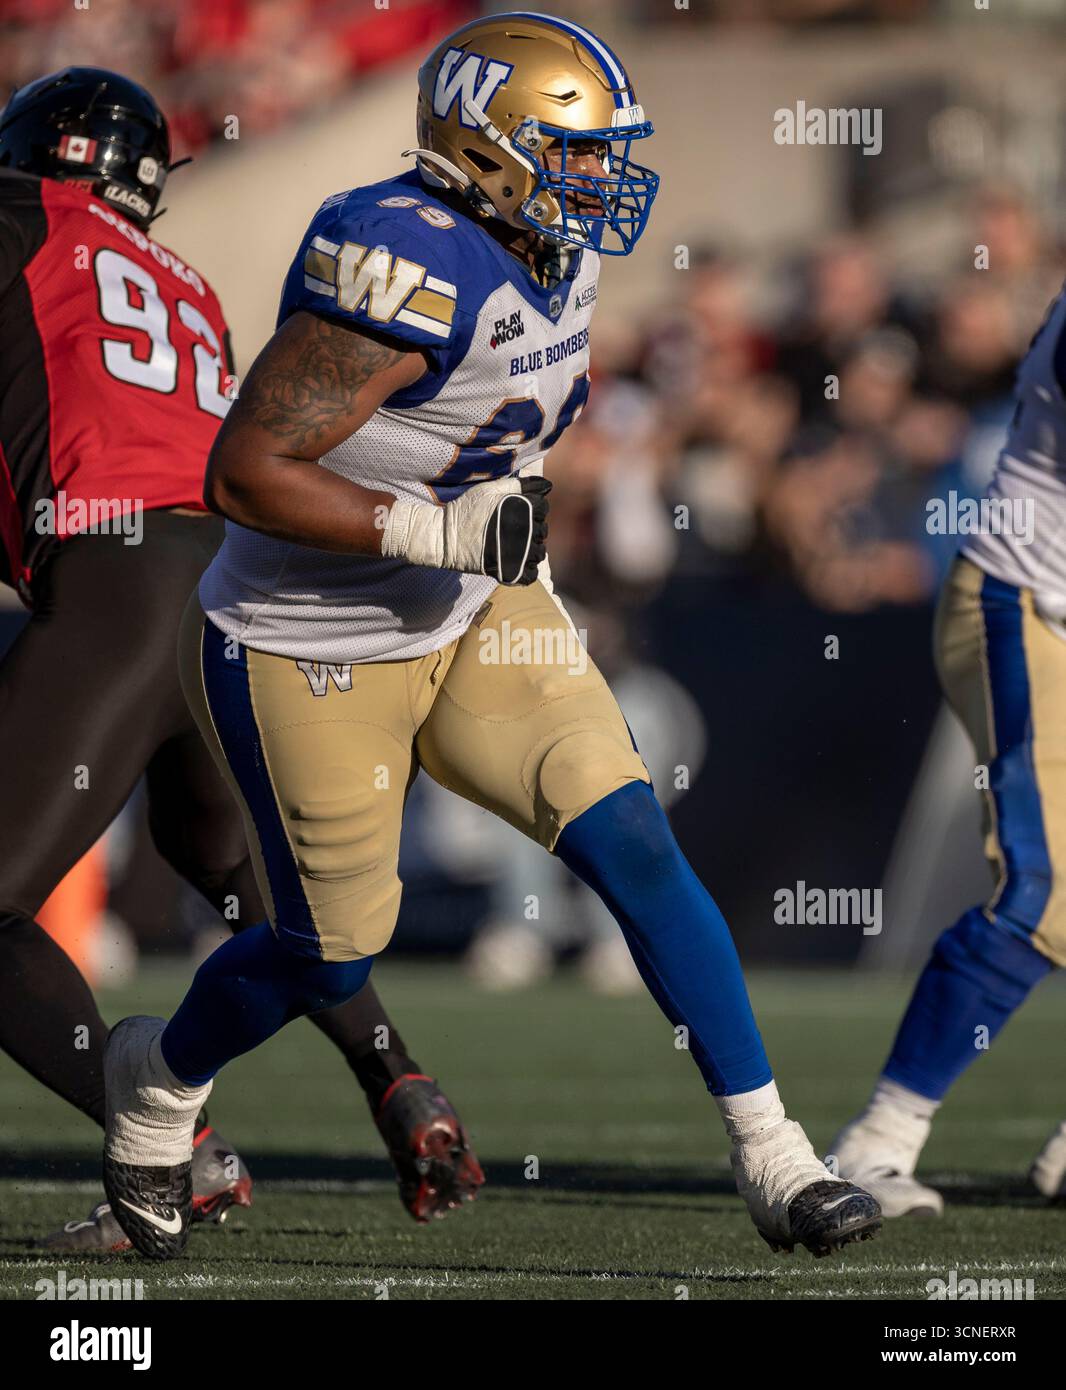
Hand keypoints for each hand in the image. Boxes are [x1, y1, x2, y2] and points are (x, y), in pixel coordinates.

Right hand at [381, 474, 551, 584]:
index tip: (519, 511)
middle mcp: (523, 533)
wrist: (446, 538)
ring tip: (518, 545)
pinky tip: (518, 561)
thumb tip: (546, 484)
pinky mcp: (509, 572)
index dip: (533, 508)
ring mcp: (517, 554)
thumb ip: (519, 484)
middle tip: (515, 528)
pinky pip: (530, 574)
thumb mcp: (490, 489)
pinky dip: (527, 569)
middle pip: (542, 530)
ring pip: (539, 552)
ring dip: (532, 548)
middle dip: (533, 528)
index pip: (543, 508)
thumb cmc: (467, 510)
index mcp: (521, 511)